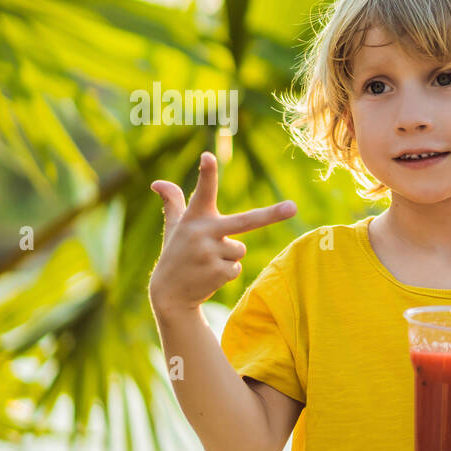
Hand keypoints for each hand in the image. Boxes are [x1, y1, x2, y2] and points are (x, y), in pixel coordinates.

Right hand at [148, 151, 296, 314]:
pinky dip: (227, 271)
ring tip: (207, 262)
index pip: (203, 192)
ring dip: (229, 256)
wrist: (169, 294)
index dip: (207, 174)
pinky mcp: (218, 272)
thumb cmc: (175, 254)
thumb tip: (157, 183)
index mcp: (194, 218)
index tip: (208, 156)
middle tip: (293, 207)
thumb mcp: (174, 227)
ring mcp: (210, 253)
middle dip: (271, 215)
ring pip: (240, 249)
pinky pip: (237, 267)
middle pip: (245, 221)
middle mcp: (202, 233)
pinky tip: (208, 275)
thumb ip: (173, 202)